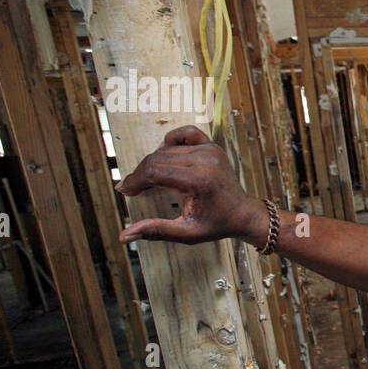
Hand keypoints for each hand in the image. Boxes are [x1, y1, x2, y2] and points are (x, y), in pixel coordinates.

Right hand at [116, 125, 267, 246]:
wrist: (243, 214)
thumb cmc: (216, 225)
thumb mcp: (187, 233)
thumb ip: (156, 231)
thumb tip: (124, 236)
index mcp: (199, 180)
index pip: (154, 171)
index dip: (135, 181)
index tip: (125, 191)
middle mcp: (205, 160)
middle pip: (157, 158)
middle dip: (141, 174)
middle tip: (135, 190)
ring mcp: (210, 150)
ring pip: (166, 148)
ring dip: (153, 162)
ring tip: (150, 181)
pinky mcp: (212, 146)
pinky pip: (185, 132)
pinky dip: (171, 140)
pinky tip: (167, 155)